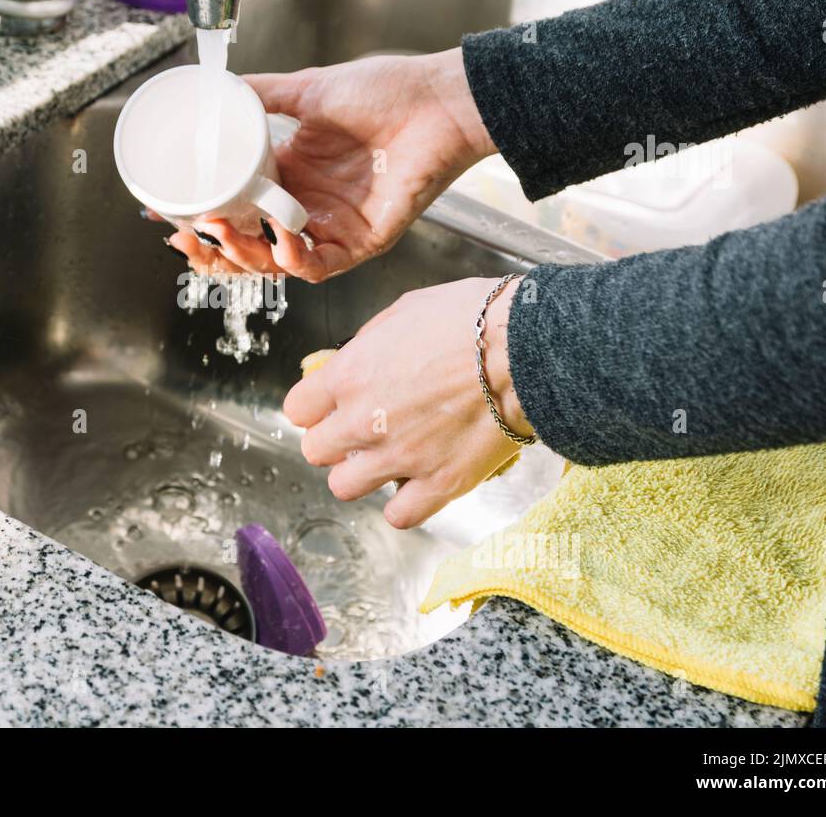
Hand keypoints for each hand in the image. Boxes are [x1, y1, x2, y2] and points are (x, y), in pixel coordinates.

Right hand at [163, 48, 495, 281]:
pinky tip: (278, 245)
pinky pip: (320, 266)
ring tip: (220, 234)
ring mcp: (332, 227)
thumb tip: (216, 85)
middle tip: (186, 234)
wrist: (437, 101)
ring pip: (275, 263)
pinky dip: (295, 261)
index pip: (234, 208)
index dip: (201, 217)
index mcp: (289, 175)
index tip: (165, 211)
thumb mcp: (308, 88)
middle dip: (211, 250)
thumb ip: (261, 91)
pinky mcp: (362, 242)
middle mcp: (306, 205)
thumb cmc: (387, 92)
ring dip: (243, 256)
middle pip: (247, 246)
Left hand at [282, 277, 532, 527]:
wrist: (528, 348)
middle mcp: (364, 421)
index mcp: (349, 375)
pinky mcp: (440, 484)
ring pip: (345, 487)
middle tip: (359, 432)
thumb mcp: (405, 310)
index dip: (314, 407)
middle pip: (315, 451)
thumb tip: (356, 359)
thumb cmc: (474, 318)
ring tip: (385, 459)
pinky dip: (404, 504)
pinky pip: (399, 516)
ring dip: (360, 474)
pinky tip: (416, 485)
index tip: (328, 406)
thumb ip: (369, 344)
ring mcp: (400, 457)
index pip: (297, 409)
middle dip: (334, 441)